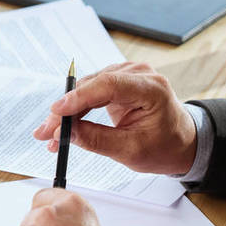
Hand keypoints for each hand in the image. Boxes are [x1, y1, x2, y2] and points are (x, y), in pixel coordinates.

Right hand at [33, 62, 196, 175]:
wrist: (180, 142)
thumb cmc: (164, 147)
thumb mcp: (131, 151)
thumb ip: (97, 140)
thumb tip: (67, 133)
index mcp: (151, 88)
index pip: (107, 85)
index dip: (78, 98)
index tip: (56, 113)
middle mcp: (139, 74)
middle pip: (92, 86)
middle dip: (65, 111)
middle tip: (44, 133)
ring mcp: (128, 76)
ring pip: (87, 90)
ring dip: (67, 112)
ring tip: (49, 135)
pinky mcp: (119, 83)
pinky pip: (91, 93)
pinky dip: (76, 110)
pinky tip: (63, 127)